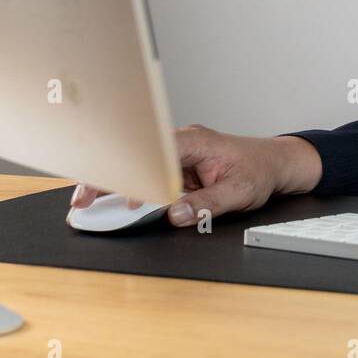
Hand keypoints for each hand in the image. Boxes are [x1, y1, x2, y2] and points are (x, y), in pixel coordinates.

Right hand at [68, 125, 322, 226]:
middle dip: (108, 177)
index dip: (124, 170)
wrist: (276, 163)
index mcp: (194, 142)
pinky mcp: (180, 167)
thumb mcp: (239, 191)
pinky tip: (120, 202)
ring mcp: (180, 156)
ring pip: (142, 168)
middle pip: (138, 158)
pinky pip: (153, 177)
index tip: (103, 185)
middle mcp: (182, 144)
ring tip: (88, 202)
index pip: (150, 152)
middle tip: (80, 200)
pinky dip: (135, 189)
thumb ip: (207, 204)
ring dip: (119, 185)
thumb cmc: (260, 169)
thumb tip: (176, 215)